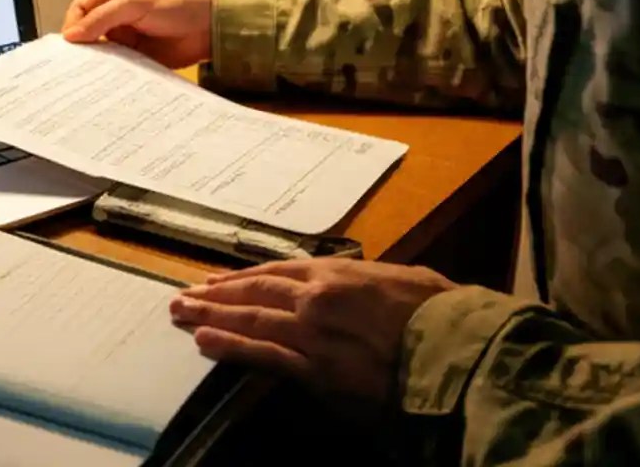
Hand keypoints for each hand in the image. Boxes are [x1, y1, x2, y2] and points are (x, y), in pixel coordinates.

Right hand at [61, 0, 212, 68]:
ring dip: (95, 59)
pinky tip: (104, 79)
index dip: (73, 25)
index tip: (69, 46)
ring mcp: (125, 32)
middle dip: (81, 44)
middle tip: (72, 64)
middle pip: (87, 29)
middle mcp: (114, 10)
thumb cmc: (177, 3)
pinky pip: (116, 62)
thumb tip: (71, 35)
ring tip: (86, 75)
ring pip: (100, 48)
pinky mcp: (135, 53)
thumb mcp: (136, 3)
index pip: (81, 7)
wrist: (210, 26)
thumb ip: (103, 18)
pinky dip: (110, 70)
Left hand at [169, 258, 457, 404]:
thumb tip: (361, 288)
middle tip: (181, 294)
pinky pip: (264, 355)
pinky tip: (204, 342)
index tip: (218, 279)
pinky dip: (232, 346)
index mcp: (340, 273)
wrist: (459, 349)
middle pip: (254, 290)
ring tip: (180, 313)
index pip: (279, 272)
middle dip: (215, 293)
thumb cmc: (442, 314)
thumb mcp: (405, 281)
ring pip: (251, 319)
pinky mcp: (316, 368)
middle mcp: (317, 296)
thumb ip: (371, 283)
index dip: (244, 276)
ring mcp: (312, 332)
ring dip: (210, 316)